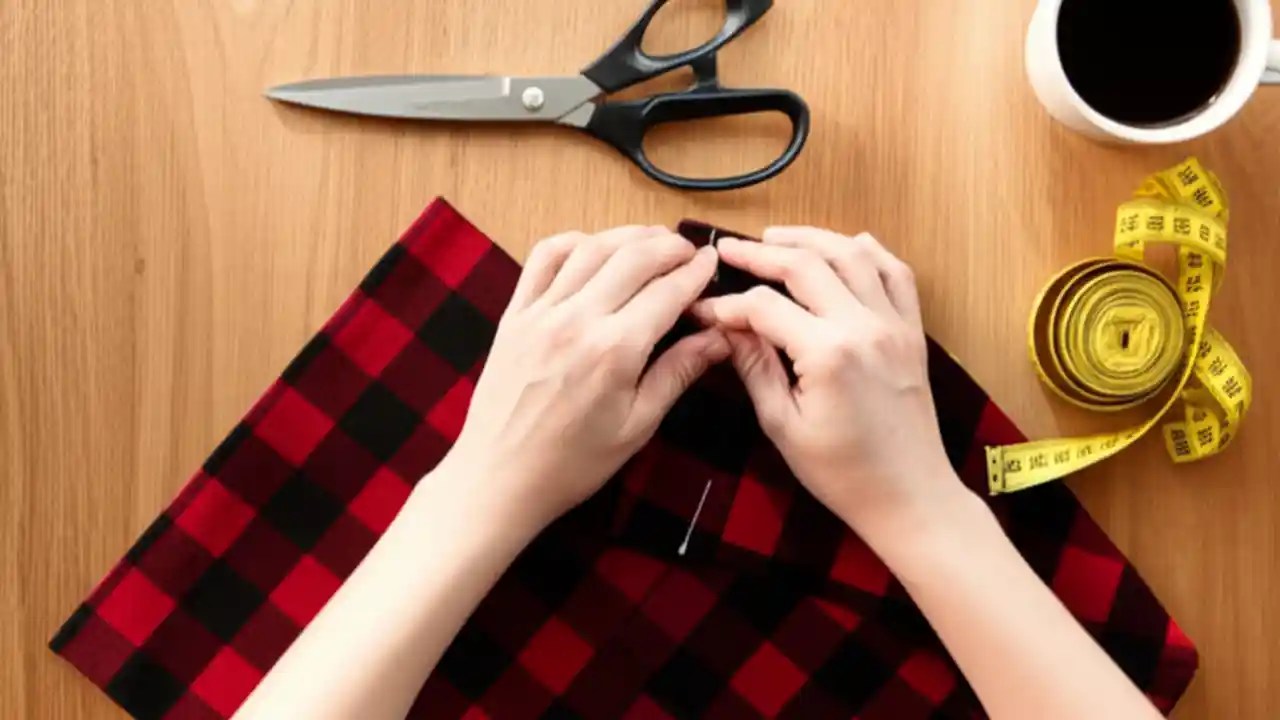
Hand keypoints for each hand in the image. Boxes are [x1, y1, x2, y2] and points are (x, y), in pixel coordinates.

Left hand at [442, 226, 727, 530]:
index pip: (667, 291)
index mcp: (614, 351)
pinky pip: (544, 258)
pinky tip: (594, 248)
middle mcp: (577, 320)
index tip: (712, 261)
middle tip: (689, 251)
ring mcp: (541, 312)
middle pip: (633, 257)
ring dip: (628, 236)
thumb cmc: (571, 464)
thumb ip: (677, 373)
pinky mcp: (515, 314)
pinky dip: (574, 241)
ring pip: (591, 248)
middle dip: (669, 246)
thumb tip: (719, 337)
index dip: (696, 271)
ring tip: (653, 241)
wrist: (499, 478)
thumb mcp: (637, 426)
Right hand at [691, 228, 961, 539]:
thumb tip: (727, 326)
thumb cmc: (842, 473)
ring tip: (776, 237)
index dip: (728, 304)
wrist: (909, 495)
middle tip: (728, 249)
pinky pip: (896, 273)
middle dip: (761, 253)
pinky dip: (870, 251)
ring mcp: (894, 325)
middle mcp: (864, 327)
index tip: (703, 309)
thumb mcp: (782, 425)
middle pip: (807, 265)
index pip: (765, 307)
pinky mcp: (912, 332)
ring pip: (853, 255)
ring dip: (812, 238)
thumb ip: (755, 367)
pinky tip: (846, 245)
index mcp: (829, 354)